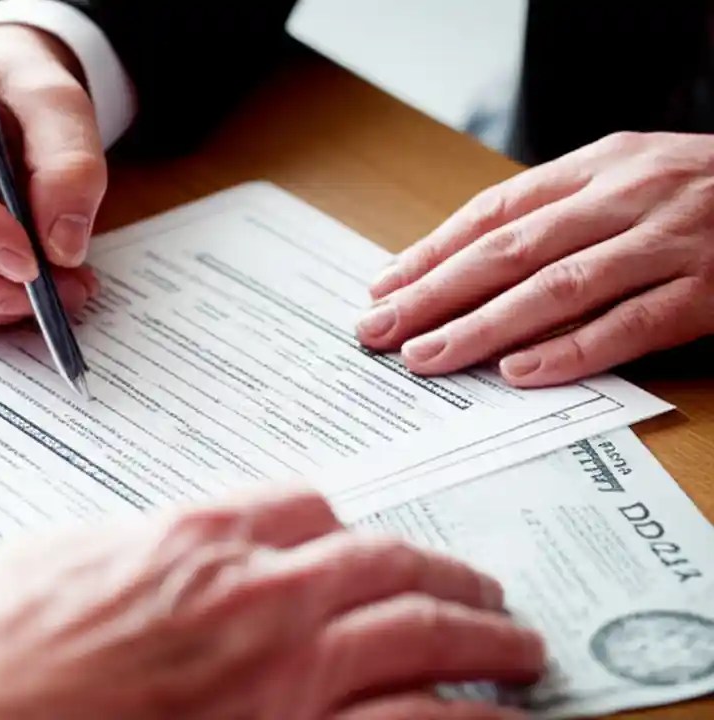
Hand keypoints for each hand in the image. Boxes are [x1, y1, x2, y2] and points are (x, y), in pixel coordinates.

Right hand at [0, 487, 544, 719]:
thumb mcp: (52, 561)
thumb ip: (134, 548)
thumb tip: (171, 551)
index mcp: (191, 539)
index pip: (306, 505)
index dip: (344, 523)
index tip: (360, 540)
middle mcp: (251, 597)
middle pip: (386, 562)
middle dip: (448, 573)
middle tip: (481, 589)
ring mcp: (278, 679)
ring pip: (419, 638)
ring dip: (483, 642)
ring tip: (516, 651)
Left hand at [356, 131, 713, 386]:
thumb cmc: (701, 193)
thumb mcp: (626, 179)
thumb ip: (556, 215)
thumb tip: (461, 265)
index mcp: (598, 165)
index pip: (494, 213)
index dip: (432, 253)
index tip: (382, 290)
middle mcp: (627, 197)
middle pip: (510, 251)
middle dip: (435, 294)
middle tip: (380, 331)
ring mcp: (670, 243)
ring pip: (558, 288)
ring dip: (484, 326)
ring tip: (429, 357)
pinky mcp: (710, 290)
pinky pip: (631, 324)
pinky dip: (572, 350)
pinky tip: (519, 372)